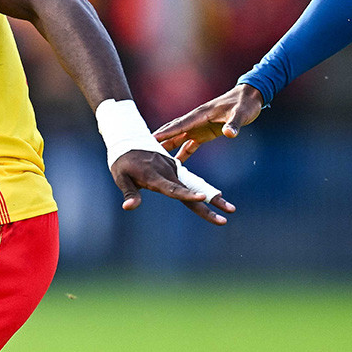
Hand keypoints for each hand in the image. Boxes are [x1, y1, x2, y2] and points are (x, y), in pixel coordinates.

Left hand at [111, 149, 235, 223]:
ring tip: (230, 209)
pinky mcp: (174, 169)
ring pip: (194, 187)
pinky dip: (200, 192)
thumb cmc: (122, 161)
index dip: (188, 194)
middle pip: (192, 191)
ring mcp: (173, 170)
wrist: (128, 139)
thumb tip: (128, 208)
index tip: (203, 198)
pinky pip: (188, 183)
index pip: (173, 189)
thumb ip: (129, 193)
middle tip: (230, 212)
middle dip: (212, 202)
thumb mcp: (120, 177)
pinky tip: (218, 200)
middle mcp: (168, 173)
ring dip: (212, 198)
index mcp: (155, 176)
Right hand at [154, 83, 264, 157]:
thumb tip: (230, 134)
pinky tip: (174, 165)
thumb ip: (234, 124)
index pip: (180, 125)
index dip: (166, 133)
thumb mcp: (241, 114)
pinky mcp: (204, 133)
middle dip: (158, 140)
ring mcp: (198, 127)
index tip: (151, 139)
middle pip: (173, 131)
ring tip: (151, 159)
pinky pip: (189, 145)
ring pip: (177, 138)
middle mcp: (195, 121)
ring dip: (166, 147)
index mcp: (201, 115)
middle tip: (141, 150)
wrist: (249, 98)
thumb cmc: (245, 104)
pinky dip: (181, 153)